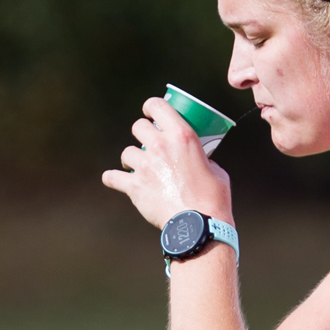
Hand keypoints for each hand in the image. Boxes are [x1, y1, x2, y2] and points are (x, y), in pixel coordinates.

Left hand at [101, 96, 233, 229]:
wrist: (199, 224)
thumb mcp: (216, 170)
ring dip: (132, 158)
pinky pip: (113, 177)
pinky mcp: (134, 186)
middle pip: (139, 126)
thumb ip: (203, 159)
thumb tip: (198, 161)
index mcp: (182, 136)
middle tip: (149, 144)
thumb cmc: (213, 199)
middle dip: (143, 133)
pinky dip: (113, 178)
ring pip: (127, 152)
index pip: (157, 105)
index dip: (151, 107)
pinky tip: (115, 179)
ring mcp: (145, 166)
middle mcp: (160, 146)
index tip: (151, 114)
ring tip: (139, 167)